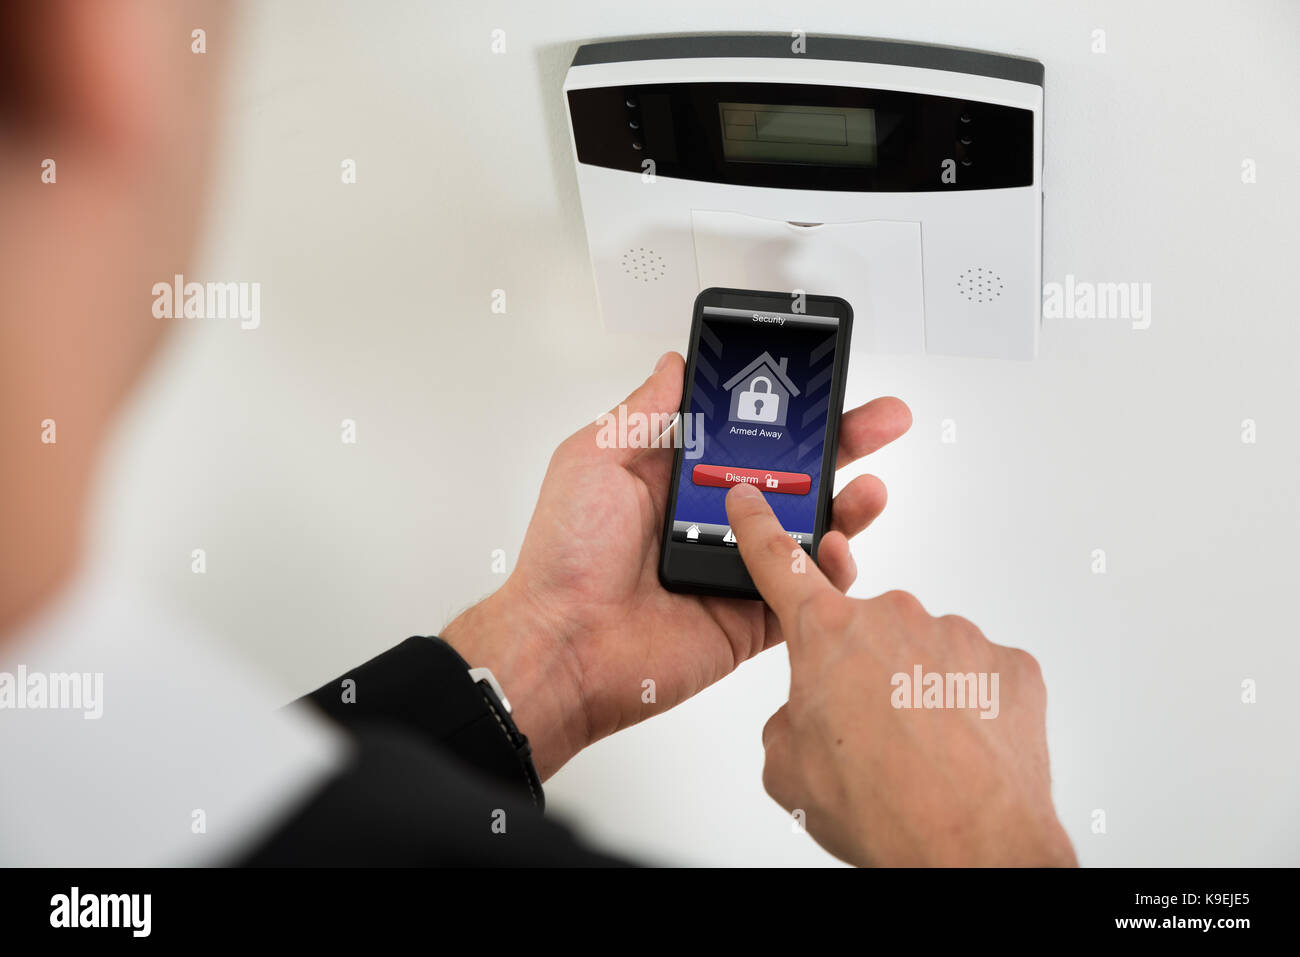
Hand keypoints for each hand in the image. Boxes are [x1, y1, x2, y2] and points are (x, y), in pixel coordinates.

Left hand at [442, 351, 910, 778]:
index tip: (825, 380)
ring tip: (867, 488)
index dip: (790, 407)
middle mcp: (715, 519)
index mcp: (681, 478)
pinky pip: (804, 592)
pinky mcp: (751, 617)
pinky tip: (836, 549)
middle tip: (882, 420)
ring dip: (847, 505)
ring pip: (810, 531)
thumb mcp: (594, 460)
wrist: (564, 647)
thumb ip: (644, 414)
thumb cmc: (565, 556)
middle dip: (844, 443)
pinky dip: (830, 573)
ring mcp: (737, 568)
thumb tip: (675, 365)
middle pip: (795, 474)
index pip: (750, 432)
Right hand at [724, 481, 1075, 866]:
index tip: (750, 498)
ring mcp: (958, 636)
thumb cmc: (882, 807)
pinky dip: (968, 707)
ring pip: (924, 654)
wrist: (971, 848)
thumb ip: (788, 718)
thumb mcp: (787, 767)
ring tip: (918, 754)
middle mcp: (893, 618)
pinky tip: (961, 751)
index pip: (778, 565)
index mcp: (826, 635)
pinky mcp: (1010, 664)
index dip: (759, 528)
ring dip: (917, 692)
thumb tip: (809, 715)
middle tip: (865, 732)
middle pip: (862, 631)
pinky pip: (978, 675)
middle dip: (860, 673)